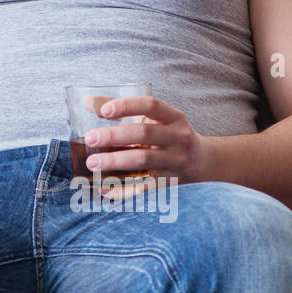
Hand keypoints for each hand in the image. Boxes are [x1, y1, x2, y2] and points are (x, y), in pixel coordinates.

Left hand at [82, 95, 211, 198]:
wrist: (204, 163)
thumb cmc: (168, 136)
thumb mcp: (155, 119)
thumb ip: (123, 110)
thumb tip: (87, 102)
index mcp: (174, 117)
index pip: (151, 106)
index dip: (127, 106)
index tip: (104, 111)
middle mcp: (179, 138)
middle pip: (145, 134)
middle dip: (115, 136)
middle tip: (90, 138)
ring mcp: (176, 161)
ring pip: (145, 160)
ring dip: (116, 161)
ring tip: (92, 163)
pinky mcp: (171, 183)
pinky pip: (146, 188)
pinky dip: (125, 190)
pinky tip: (106, 189)